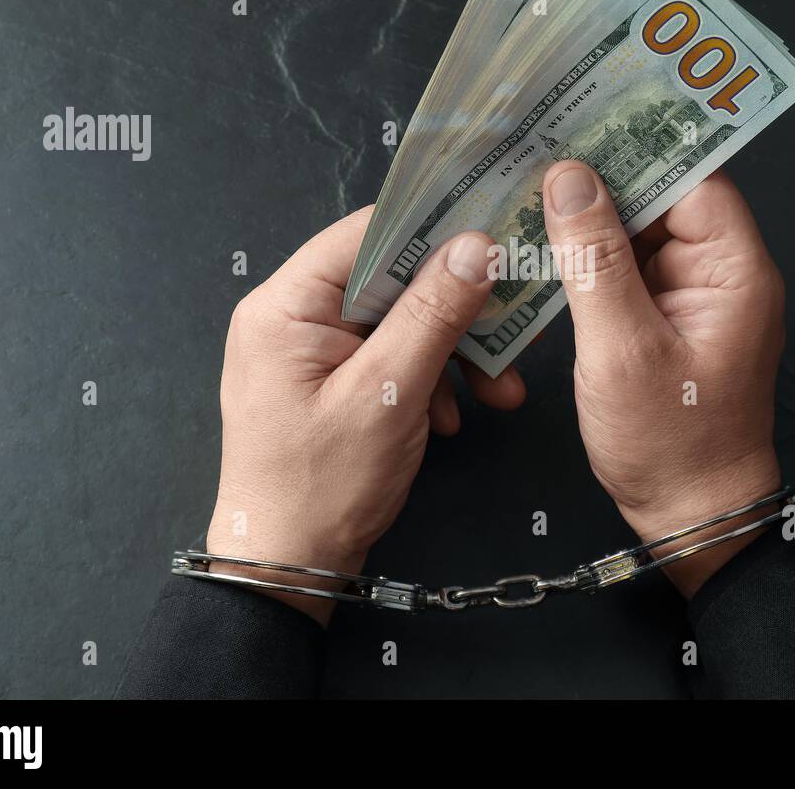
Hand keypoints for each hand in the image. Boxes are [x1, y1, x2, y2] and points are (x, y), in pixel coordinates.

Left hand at [206, 207, 524, 624]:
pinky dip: (429, 379)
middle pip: (389, 279)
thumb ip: (433, 314)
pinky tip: (454, 416)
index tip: (493, 236)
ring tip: (495, 390)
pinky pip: (391, 356)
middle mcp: (291, 317)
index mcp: (285, 306)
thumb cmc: (320, 487)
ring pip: (399, 320)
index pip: (366, 233)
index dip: (433, 230)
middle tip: (509, 325)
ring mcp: (311, 352)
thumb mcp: (388, 395)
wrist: (288, 565)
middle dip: (454, 308)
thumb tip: (475, 245)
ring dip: (450, 351)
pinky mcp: (331, 382)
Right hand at [542, 162, 784, 597]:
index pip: (693, 177)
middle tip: (537, 148)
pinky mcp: (663, 319)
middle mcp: (720, 273)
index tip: (582, 116)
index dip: (640, 143)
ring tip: (526, 192)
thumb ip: (595, 261)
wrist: (690, 516)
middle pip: (661, 198)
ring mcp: (691, 296)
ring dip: (587, 220)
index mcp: (734, 271)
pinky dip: (586, 261)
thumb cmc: (671, 445)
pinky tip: (542, 250)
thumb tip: (570, 179)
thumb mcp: (623, 349)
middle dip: (601, 178)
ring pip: (636, 232)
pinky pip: (624, 271)